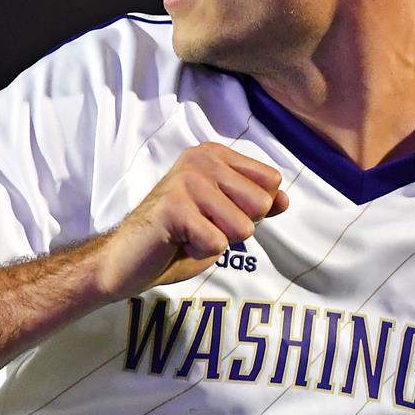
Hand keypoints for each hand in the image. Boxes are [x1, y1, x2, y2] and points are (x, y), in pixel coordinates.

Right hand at [91, 143, 287, 299]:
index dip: (251, 210)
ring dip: (218, 241)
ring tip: (189, 233)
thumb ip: (255, 206)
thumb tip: (285, 199)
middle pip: (260, 203)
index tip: (217, 213)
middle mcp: (202, 160)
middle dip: (237, 227)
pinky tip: (178, 242)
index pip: (271, 182)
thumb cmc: (178, 237)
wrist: (129, 259)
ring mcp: (187, 180)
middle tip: (202, 226)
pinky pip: (217, 243)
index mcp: (215, 155)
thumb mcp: (225, 218)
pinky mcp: (174, 206)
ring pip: (242, 226)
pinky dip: (200, 252)